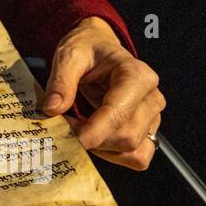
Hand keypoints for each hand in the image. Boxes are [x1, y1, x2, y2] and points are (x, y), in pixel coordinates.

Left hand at [41, 16, 164, 169]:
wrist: (99, 48)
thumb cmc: (88, 49)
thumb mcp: (70, 55)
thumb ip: (61, 80)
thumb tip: (53, 109)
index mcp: (137, 75)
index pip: (120, 112)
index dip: (97, 130)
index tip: (76, 139)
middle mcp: (151, 97)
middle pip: (128, 136)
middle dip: (94, 139)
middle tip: (67, 127)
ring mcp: (152, 116)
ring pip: (133, 151)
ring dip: (103, 150)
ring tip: (81, 131)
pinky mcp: (148, 130)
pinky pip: (137, 157)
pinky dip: (114, 155)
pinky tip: (95, 139)